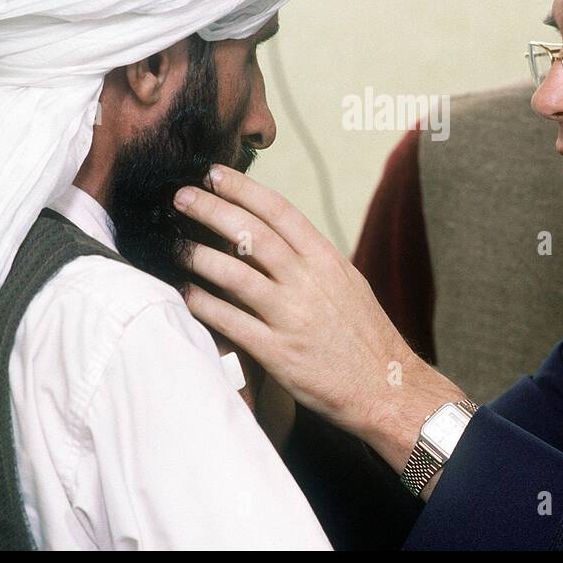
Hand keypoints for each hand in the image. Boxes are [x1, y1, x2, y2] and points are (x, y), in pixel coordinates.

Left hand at [173, 164, 465, 470]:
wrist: (387, 388)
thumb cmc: (365, 336)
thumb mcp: (345, 284)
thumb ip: (310, 260)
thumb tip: (270, 237)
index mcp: (326, 260)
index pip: (279, 211)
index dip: (243, 189)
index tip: (215, 174)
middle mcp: (308, 281)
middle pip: (252, 234)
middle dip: (211, 210)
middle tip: (182, 196)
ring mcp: (292, 316)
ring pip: (235, 274)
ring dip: (199, 256)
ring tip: (175, 246)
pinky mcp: (278, 352)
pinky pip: (231, 322)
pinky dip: (204, 305)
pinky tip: (185, 295)